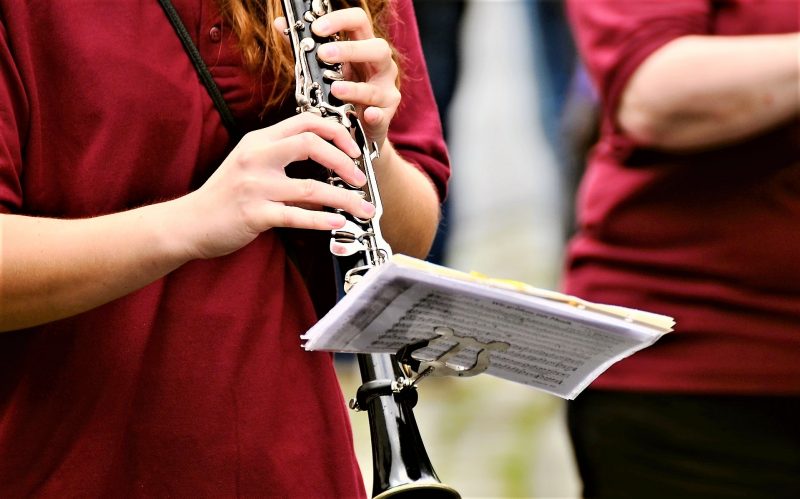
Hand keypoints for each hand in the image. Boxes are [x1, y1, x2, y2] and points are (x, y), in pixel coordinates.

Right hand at [177, 113, 375, 259]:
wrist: (190, 222)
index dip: (336, 132)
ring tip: (363, 208)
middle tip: (360, 178)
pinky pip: (296, 216)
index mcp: (259, 141)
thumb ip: (285, 164)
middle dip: (344, 160)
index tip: (353, 149)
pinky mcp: (255, 214)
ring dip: (344, 198)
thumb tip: (327, 173)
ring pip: (311, 186)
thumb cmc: (225, 196)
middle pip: (311, 144)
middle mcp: (257, 157)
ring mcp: (255, 185)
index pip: (305, 122)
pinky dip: (322, 220)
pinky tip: (338, 223)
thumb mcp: (252, 168)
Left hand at [310, 7, 400, 150]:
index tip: (316, 28)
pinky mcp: (386, 115)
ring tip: (335, 89)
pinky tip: (366, 114)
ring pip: (376, 85)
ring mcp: (386, 91)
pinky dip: (374, 115)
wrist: (355, 129)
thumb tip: (279, 23)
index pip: (358, 22)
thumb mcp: (324, 68)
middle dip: (350, 50)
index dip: (339, 20)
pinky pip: (381, 115)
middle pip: (377, 48)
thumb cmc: (340, 92)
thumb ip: (304, 47)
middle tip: (323, 53)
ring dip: (355, 88)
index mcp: (365, 47)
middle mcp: (381, 66)